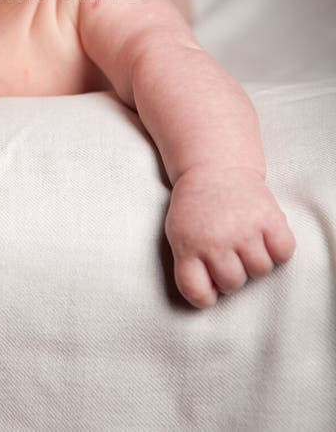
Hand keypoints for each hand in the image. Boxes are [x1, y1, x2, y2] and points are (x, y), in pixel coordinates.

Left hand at [164, 164, 295, 307]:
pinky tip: (264, 234)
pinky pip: (283, 253)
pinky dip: (278, 248)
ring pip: (261, 271)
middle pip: (232, 284)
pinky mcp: (268, 217)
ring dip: (255, 259)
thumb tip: (213, 297)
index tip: (210, 283)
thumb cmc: (196, 207)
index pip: (197, 293)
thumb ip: (190, 265)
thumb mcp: (178, 233)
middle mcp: (215, 239)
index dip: (206, 294)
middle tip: (228, 249)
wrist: (214, 166)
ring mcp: (243, 228)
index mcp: (187, 245)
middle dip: (232, 272)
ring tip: (245, 237)